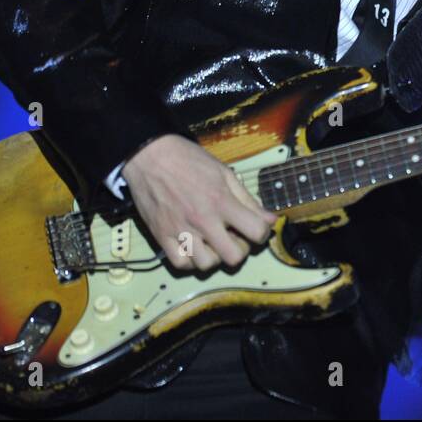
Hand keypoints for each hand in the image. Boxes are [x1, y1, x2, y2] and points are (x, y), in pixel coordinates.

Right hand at [121, 135, 278, 272]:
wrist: (150, 156)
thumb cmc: (189, 160)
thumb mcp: (224, 173)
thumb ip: (248, 199)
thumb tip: (270, 219)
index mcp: (221, 201)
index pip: (256, 232)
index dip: (262, 233)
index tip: (256, 229)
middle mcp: (203, 220)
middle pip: (233, 257)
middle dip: (240, 249)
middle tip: (234, 237)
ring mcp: (180, 230)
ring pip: (206, 264)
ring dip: (214, 256)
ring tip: (212, 242)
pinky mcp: (161, 236)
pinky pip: (181, 264)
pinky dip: (190, 260)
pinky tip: (193, 246)